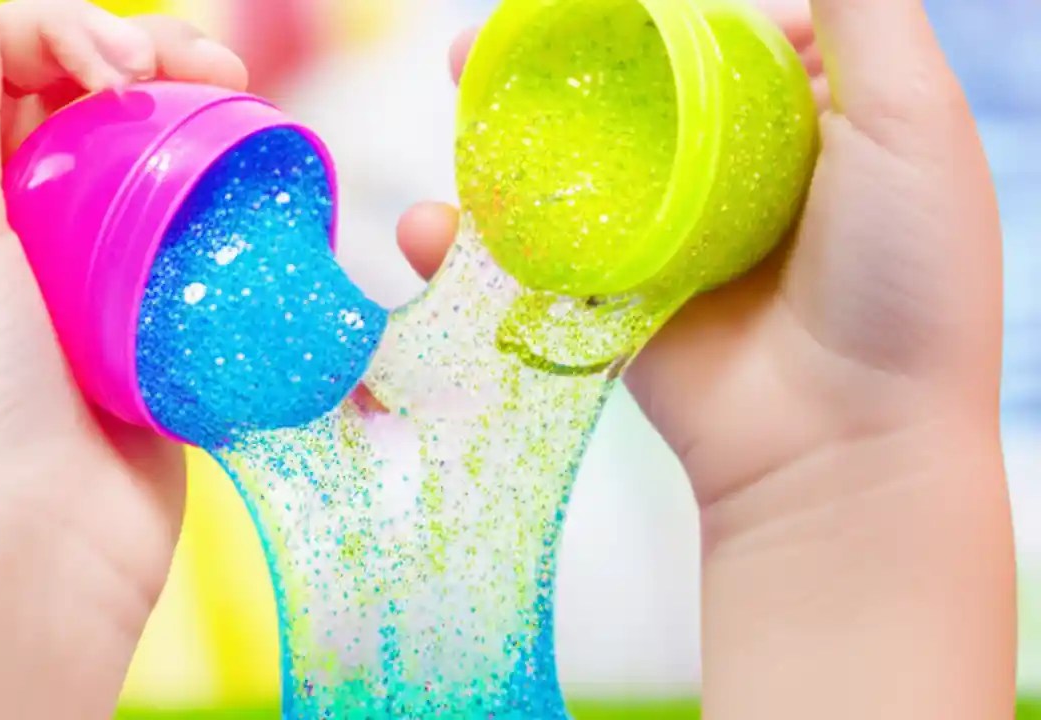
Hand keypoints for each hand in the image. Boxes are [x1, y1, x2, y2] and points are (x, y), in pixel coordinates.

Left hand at [0, 1, 244, 717]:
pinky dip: (208, 195)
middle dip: (132, 59)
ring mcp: (69, 273)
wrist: (34, 553)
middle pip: (60, 98)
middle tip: (208, 68)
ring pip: (127, 157)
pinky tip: (246, 181)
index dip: (49, 34)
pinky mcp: (137, 317)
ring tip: (242, 98)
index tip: (119, 75)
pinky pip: (174, 232)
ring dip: (182, 115)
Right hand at [400, 2, 1014, 717]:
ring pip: (568, 176)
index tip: (590, 3)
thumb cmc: (898, 277)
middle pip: (622, 103)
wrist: (850, 444)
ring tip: (456, 101)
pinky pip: (535, 264)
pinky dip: (475, 246)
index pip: (708, 44)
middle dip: (549, 66)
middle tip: (485, 45)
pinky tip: (431, 227)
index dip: (645, 16)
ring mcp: (666, 246)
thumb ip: (862, 13)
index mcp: (798, 123)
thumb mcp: (910, 117)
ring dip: (499, 141)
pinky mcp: (617, 309)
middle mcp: (727, 179)